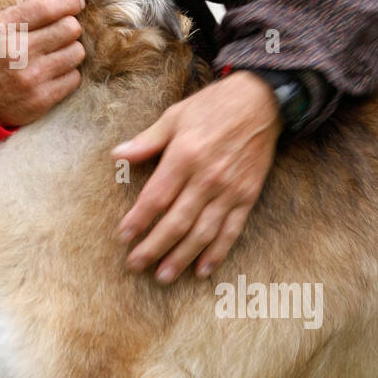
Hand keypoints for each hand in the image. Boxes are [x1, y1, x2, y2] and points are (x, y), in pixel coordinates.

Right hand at [0, 0, 85, 127]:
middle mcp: (16, 51)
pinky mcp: (42, 99)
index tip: (75, 1)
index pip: (48, 6)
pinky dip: (67, 73)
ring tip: (54, 54)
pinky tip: (51, 73)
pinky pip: (74, 77)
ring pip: (77, 52)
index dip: (69, 0)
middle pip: (70, 28)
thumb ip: (30, 7)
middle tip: (59, 32)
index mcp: (1, 28)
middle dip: (69, 26)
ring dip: (70, 50)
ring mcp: (31, 77)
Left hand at [112, 71, 280, 281]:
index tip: (123, 237)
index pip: (156, 197)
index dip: (138, 220)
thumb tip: (116, 155)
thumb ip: (146, 141)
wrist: (261, 102)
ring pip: (202, 233)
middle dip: (154, 247)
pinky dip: (217, 252)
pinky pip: (231, 230)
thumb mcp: (174, 116)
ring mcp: (230, 190)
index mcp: (184, 156)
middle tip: (136, 265)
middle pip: (176, 222)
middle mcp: (207, 178)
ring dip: (182, 257)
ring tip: (164, 276)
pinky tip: (202, 270)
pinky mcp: (247, 196)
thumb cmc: (212, 107)